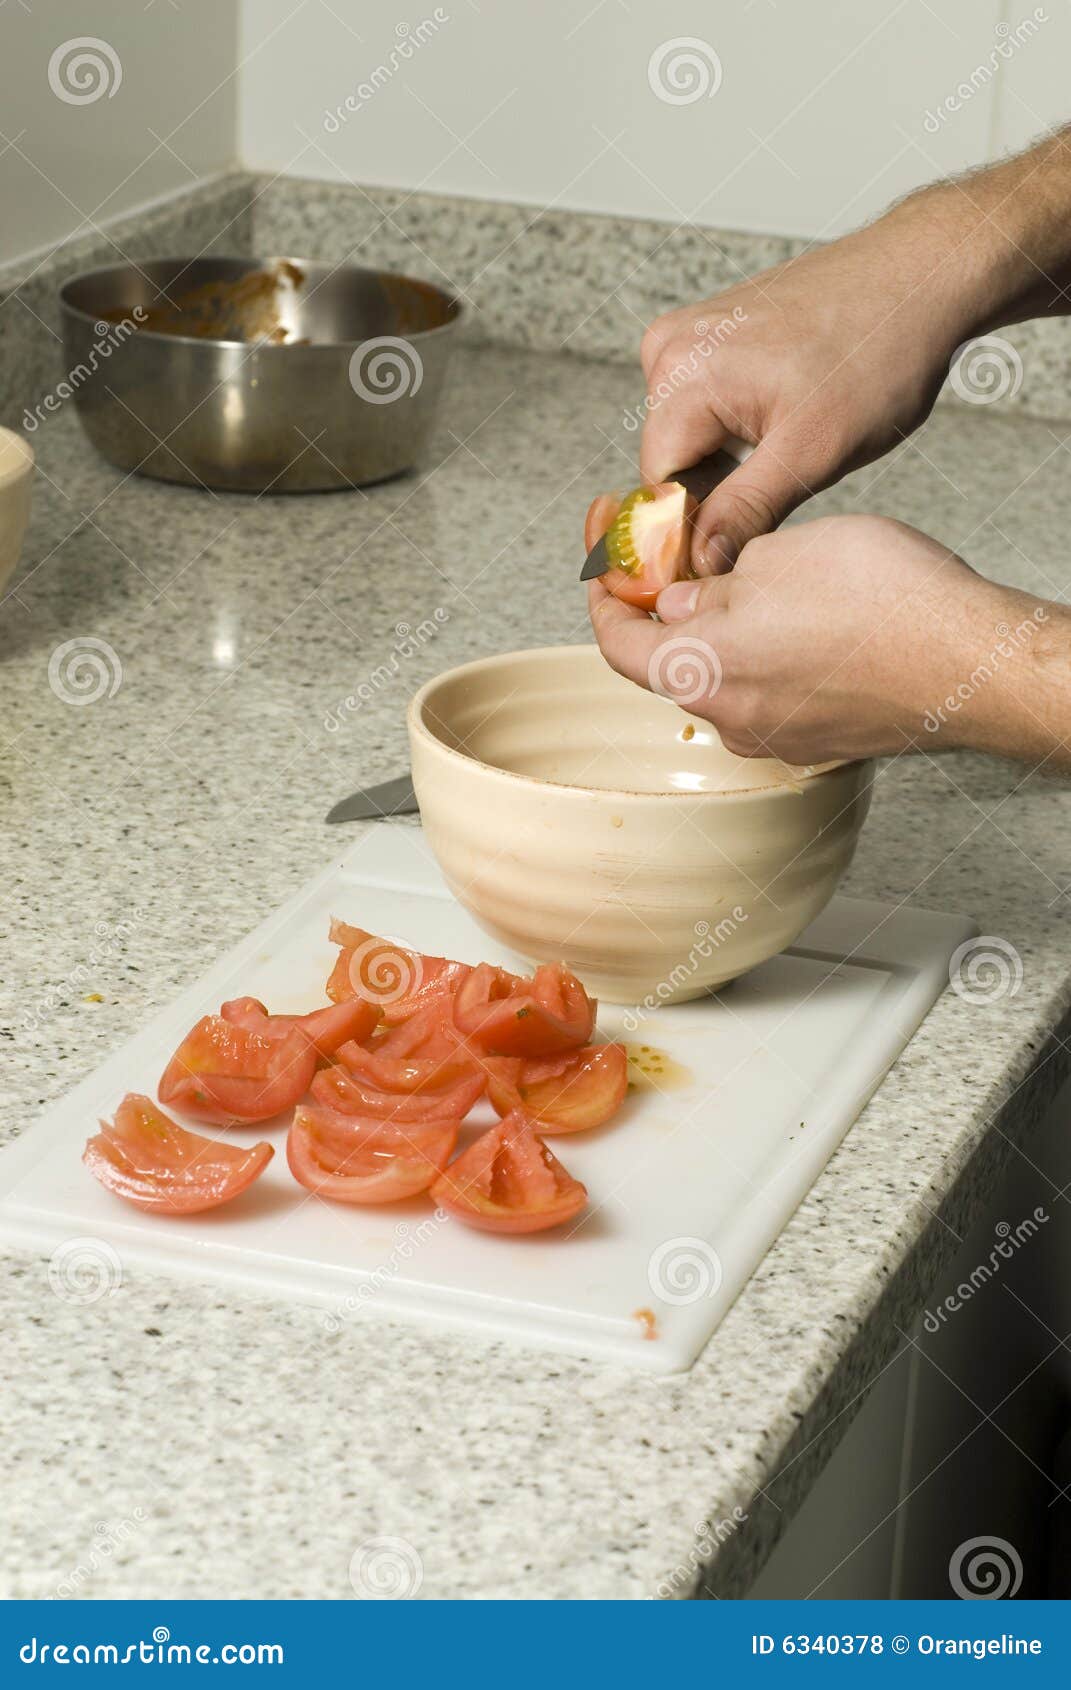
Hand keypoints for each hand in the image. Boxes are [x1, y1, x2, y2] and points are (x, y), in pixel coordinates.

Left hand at [589, 514, 1063, 766]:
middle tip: (687, 556)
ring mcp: (775, 738)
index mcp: (697, 672)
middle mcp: (728, 719)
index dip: (604, 597)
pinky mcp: (820, 740)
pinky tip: (810, 616)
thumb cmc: (882, 605)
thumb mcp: (775, 556)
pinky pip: (777, 691)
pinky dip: (774, 653)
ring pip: (729, 675)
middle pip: (673, 661)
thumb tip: (687, 599)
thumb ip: (712, 581)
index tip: (605, 564)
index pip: (615, 643)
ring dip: (731, 629)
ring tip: (767, 576)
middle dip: (674, 607)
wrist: (971, 662)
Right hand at [638, 198, 991, 574]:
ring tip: (795, 445)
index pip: (657, 487)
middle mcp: (670, 348)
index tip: (737, 550)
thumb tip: (699, 562)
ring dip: (734, 462)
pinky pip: (706, 406)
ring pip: (691, 438)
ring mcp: (690, 335)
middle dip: (719, 490)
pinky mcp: (714, 333)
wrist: (921, 278)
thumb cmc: (877, 351)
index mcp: (683, 373)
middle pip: (671, 461)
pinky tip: (789, 418)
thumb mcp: (812, 453)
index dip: (692, 528)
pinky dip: (741, 430)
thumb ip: (744, 511)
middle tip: (786, 487)